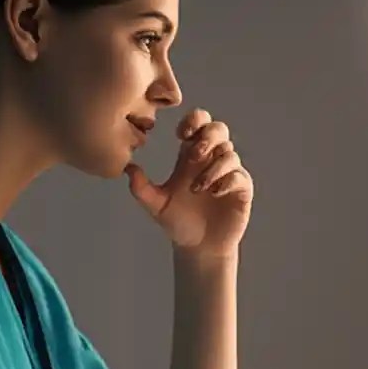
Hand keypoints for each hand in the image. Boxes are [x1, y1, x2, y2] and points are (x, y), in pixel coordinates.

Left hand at [124, 109, 254, 257]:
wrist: (198, 247)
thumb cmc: (178, 223)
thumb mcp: (156, 205)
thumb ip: (141, 188)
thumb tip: (127, 169)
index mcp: (190, 156)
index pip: (198, 124)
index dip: (193, 121)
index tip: (180, 134)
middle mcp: (211, 161)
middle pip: (219, 130)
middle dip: (207, 137)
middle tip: (193, 155)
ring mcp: (228, 174)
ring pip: (229, 153)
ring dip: (212, 167)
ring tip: (198, 188)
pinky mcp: (241, 190)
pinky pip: (239, 175)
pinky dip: (226, 180)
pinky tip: (214, 193)